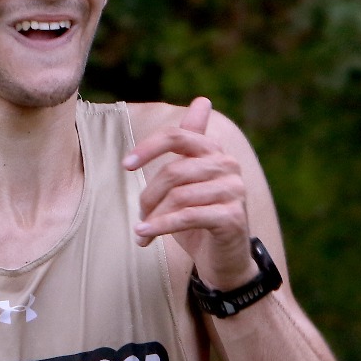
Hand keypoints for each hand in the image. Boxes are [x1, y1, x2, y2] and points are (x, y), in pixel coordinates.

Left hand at [124, 96, 254, 288]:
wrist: (224, 260)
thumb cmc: (200, 219)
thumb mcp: (190, 181)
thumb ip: (190, 145)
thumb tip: (203, 100)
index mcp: (215, 152)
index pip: (177, 136)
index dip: (148, 147)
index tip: (126, 165)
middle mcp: (228, 166)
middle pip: (173, 170)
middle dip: (149, 195)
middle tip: (139, 215)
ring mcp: (234, 191)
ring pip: (178, 195)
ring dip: (153, 216)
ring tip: (142, 231)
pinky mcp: (232, 217)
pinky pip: (187, 216)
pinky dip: (160, 227)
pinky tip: (145, 236)